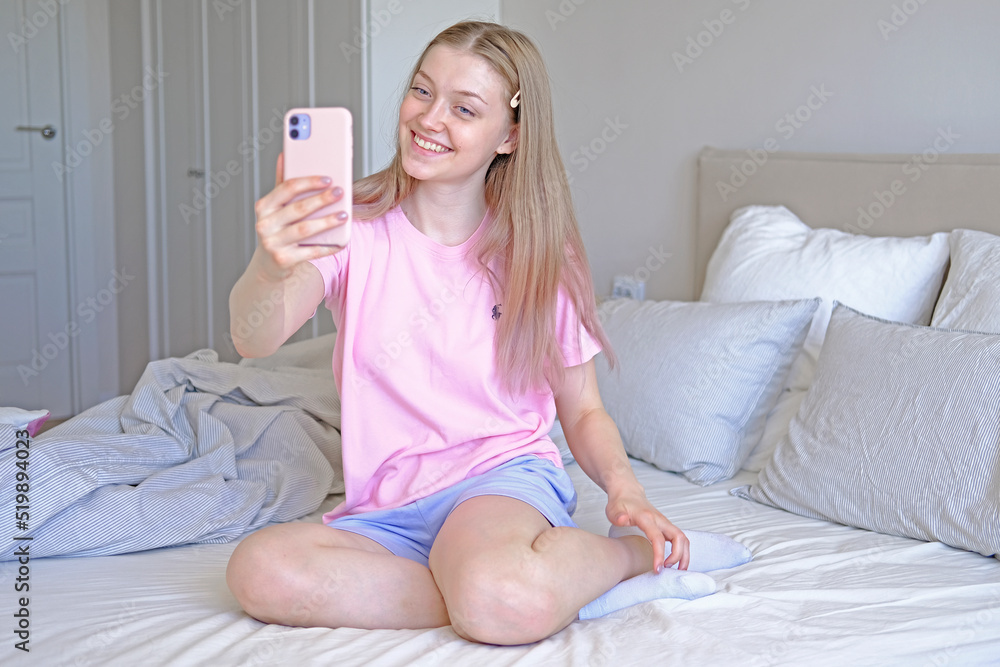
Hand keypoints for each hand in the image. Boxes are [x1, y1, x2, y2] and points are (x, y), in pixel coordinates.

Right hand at [252, 153, 347, 281]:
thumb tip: (285, 154)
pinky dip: (328, 246)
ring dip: (327, 222)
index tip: (328, 178)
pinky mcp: (283, 260)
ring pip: (305, 230)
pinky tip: (342, 240)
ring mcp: (272, 244)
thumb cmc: (278, 229)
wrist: (268, 264)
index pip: (287, 188)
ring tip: (344, 215)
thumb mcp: (276, 207)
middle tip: (340, 192)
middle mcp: (265, 224)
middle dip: (321, 199)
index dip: (308, 182)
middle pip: (298, 208)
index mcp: (264, 206)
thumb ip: (283, 183)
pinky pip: (311, 251)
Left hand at [606, 487, 689, 571]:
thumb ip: (618, 516)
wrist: (627, 493)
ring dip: (684, 555)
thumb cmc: (621, 503)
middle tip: (668, 570)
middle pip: (679, 537)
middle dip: (678, 556)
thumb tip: (622, 519)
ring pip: (683, 538)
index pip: (657, 538)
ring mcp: (664, 523)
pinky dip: (682, 551)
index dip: (660, 554)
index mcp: (646, 517)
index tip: (658, 569)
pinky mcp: (666, 526)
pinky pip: (680, 539)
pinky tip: (676, 562)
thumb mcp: (613, 510)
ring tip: (678, 569)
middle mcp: (659, 520)